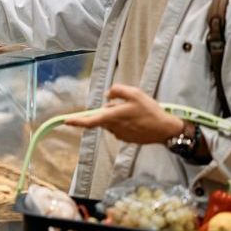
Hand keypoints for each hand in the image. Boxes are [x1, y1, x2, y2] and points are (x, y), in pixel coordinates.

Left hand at [64, 84, 184, 144]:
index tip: (65, 121)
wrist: (165, 129)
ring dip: (117, 116)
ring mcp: (120, 135)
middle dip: (109, 110)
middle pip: (103, 117)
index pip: (90, 120)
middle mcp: (113, 128)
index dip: (77, 121)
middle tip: (128, 104)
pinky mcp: (126, 139)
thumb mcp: (135, 94)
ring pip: (111, 122)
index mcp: (113, 117)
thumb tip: (107, 95)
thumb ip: (118, 91)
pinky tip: (138, 119)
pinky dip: (124, 122)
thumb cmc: (150, 111)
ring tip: (136, 112)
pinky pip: (119, 128)